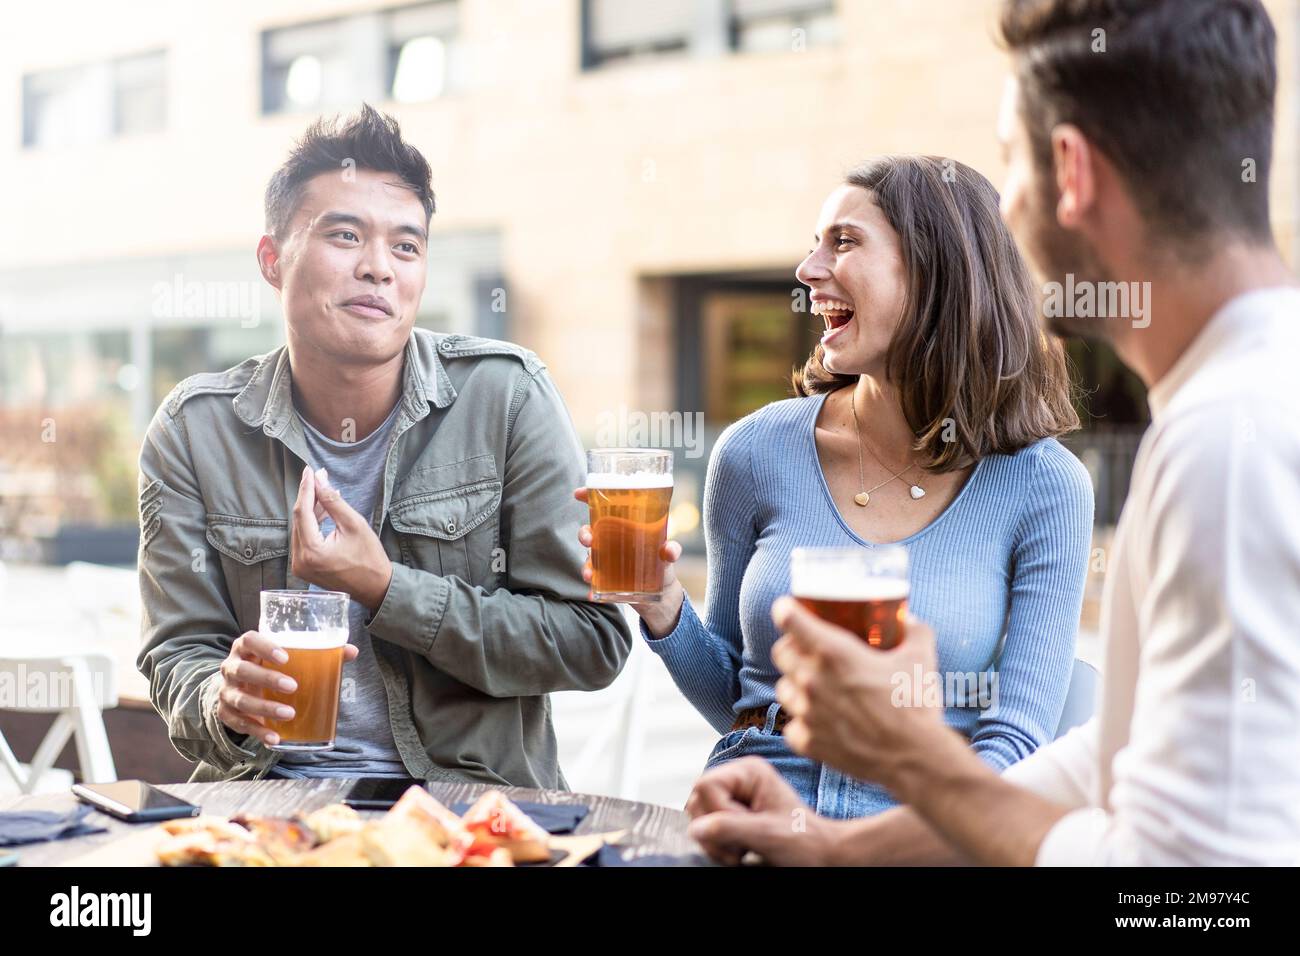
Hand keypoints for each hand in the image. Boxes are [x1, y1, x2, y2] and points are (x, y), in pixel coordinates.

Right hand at [215, 629, 359, 746]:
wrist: (236, 685)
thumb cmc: (268, 665)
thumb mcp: (285, 656)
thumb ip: (317, 652)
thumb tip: (351, 651)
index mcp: (246, 648)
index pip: (249, 640)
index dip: (264, 647)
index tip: (285, 657)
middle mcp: (231, 667)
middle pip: (242, 671)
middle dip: (267, 679)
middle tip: (293, 686)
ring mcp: (227, 691)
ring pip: (240, 700)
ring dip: (264, 708)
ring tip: (290, 714)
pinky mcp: (226, 714)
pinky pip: (239, 724)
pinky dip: (258, 732)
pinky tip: (275, 738)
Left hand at [291, 464, 392, 611]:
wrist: (375, 587)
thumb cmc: (369, 558)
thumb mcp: (354, 525)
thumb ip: (334, 502)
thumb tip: (320, 481)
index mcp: (311, 551)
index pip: (302, 512)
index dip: (306, 489)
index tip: (310, 470)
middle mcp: (300, 560)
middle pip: (298, 519)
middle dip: (308, 497)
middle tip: (318, 477)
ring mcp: (300, 566)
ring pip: (300, 528)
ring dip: (311, 510)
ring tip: (325, 493)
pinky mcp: (304, 567)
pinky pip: (304, 539)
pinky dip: (312, 524)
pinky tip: (323, 512)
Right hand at [573, 486, 684, 636]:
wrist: (662, 592)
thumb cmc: (662, 562)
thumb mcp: (669, 554)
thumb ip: (671, 550)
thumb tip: (669, 550)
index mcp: (624, 525)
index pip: (603, 507)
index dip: (589, 498)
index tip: (579, 494)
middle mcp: (612, 539)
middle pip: (590, 530)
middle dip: (584, 533)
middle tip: (588, 540)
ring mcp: (607, 559)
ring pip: (589, 556)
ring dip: (585, 564)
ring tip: (589, 574)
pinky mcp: (606, 578)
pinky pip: (596, 580)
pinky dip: (593, 588)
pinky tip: (593, 594)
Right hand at [684, 756, 837, 865]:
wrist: (820, 855)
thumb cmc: (803, 842)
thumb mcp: (766, 834)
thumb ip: (729, 828)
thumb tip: (695, 828)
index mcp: (749, 771)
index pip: (706, 785)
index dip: (716, 812)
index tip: (742, 829)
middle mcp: (739, 778)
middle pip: (698, 800)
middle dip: (714, 830)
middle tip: (741, 847)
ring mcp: (734, 796)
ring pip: (699, 817)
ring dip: (716, 840)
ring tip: (743, 850)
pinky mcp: (733, 813)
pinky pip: (708, 827)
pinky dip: (719, 844)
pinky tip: (740, 850)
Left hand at [771, 596, 946, 792]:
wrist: (916, 759)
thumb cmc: (916, 704)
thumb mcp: (921, 656)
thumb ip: (914, 630)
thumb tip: (909, 620)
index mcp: (833, 652)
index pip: (788, 618)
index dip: (786, 609)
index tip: (790, 609)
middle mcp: (812, 679)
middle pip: (781, 652)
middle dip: (792, 646)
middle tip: (809, 650)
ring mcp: (806, 713)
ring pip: (783, 688)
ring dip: (796, 684)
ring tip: (817, 687)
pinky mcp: (807, 742)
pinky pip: (792, 725)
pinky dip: (803, 722)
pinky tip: (822, 721)